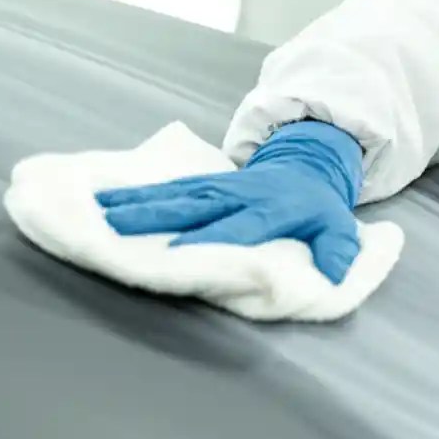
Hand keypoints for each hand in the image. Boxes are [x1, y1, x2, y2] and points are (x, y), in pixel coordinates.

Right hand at [95, 122, 364, 283]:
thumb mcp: (341, 228)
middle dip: (153, 215)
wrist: (308, 166)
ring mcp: (215, 186)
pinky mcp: (201, 183)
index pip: (238, 225)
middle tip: (113, 225)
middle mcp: (236, 194)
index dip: (210, 237)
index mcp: (270, 207)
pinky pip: (166, 187)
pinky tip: (104, 198)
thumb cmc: (319, 209)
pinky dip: (135, 192)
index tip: (177, 249)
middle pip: (192, 204)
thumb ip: (339, 250)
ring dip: (135, 202)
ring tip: (98, 210)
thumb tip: (336, 272)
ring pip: (172, 193)